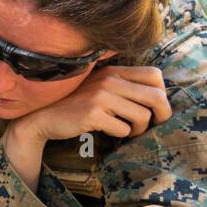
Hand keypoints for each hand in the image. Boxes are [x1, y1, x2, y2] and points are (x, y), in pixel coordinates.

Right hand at [18, 65, 171, 142]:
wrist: (43, 116)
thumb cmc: (76, 104)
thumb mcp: (99, 86)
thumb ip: (124, 85)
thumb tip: (160, 98)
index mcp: (113, 71)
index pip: (155, 75)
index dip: (163, 93)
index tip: (155, 108)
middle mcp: (109, 80)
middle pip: (156, 97)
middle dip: (161, 115)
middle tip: (153, 124)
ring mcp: (100, 96)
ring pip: (142, 116)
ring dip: (138, 129)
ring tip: (126, 130)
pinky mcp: (92, 114)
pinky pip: (123, 129)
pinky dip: (120, 135)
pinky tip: (108, 132)